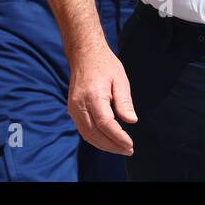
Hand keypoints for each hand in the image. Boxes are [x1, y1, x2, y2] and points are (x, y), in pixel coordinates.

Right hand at [67, 41, 135, 155]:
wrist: (84, 55)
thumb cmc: (104, 65)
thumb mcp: (120, 79)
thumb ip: (124, 101)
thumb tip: (131, 121)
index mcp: (93, 95)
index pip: (105, 123)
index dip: (118, 137)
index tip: (130, 144)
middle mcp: (79, 104)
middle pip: (94, 133)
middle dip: (112, 145)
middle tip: (128, 150)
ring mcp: (73, 108)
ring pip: (87, 135)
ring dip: (104, 145)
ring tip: (120, 149)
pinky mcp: (72, 110)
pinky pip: (83, 130)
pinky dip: (95, 139)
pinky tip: (108, 141)